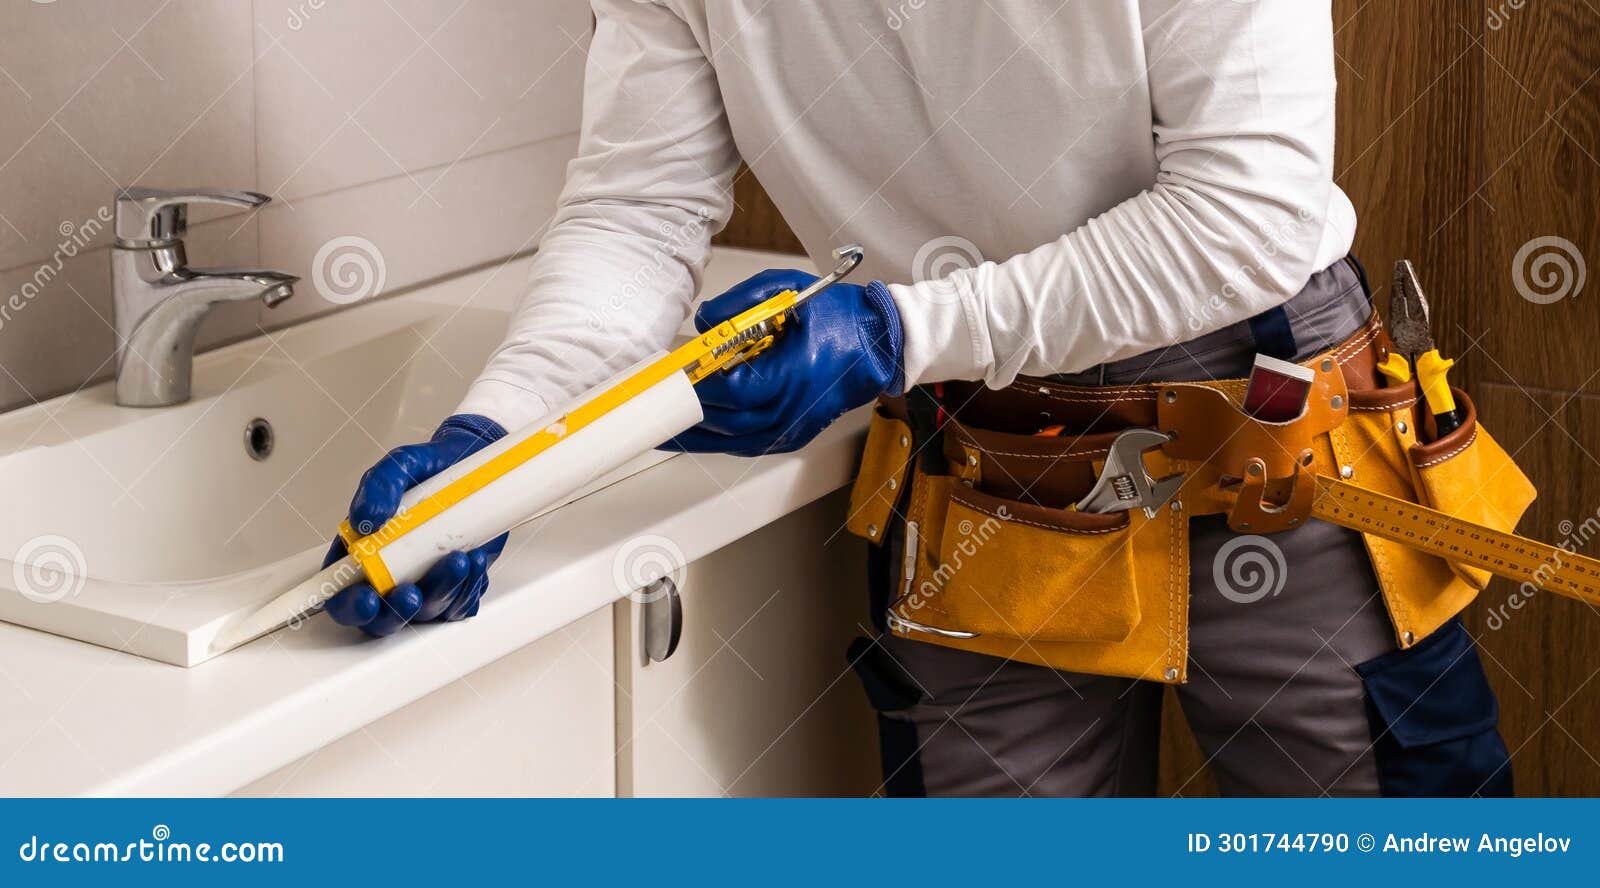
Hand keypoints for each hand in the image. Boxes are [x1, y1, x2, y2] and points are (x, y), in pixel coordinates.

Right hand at [323, 414, 507, 636]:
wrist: (474, 465)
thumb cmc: (429, 470)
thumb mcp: (399, 465)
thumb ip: (378, 485)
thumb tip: (365, 519)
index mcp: (361, 550)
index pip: (341, 594)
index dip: (349, 606)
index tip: (366, 598)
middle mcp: (391, 572)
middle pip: (382, 616)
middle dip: (397, 612)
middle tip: (412, 593)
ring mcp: (425, 580)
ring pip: (427, 610)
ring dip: (442, 593)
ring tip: (458, 560)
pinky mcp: (457, 582)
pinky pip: (460, 602)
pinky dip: (468, 589)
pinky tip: (474, 562)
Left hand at [665, 268, 903, 455]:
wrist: (880, 345)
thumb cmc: (839, 317)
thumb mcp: (788, 292)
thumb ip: (740, 304)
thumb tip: (704, 323)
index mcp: (792, 375)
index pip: (730, 390)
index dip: (696, 385)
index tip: (670, 375)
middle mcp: (790, 410)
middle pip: (723, 420)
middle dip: (684, 410)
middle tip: (651, 404)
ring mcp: (791, 430)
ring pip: (729, 441)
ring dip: (693, 435)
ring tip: (660, 430)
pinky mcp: (791, 438)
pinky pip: (744, 445)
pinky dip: (716, 441)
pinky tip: (693, 437)